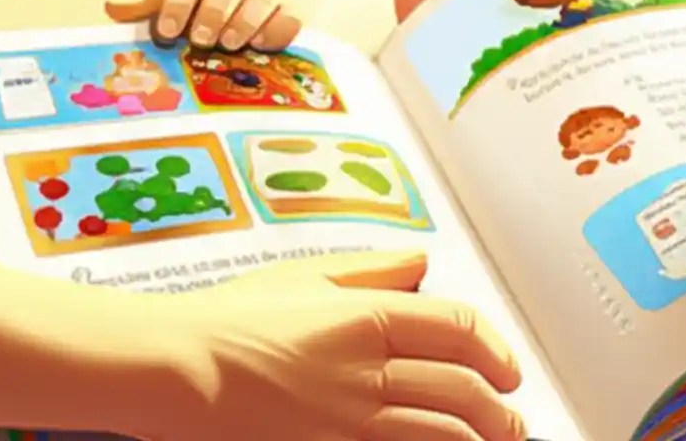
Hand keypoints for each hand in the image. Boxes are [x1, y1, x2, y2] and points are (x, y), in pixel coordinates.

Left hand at [105, 0, 302, 51]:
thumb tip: (114, 9)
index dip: (176, 3)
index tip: (165, 30)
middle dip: (212, 16)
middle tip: (200, 38)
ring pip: (261, 2)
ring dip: (244, 25)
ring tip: (229, 42)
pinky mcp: (287, 0)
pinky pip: (290, 18)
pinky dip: (279, 32)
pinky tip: (261, 43)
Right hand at [124, 250, 526, 440]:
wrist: (173, 370)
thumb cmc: (228, 321)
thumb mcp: (304, 275)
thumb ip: (373, 269)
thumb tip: (422, 262)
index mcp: (366, 315)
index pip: (459, 327)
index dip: (496, 347)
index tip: (506, 368)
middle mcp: (366, 368)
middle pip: (463, 388)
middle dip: (501, 409)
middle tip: (512, 420)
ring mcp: (350, 419)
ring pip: (442, 432)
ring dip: (480, 440)